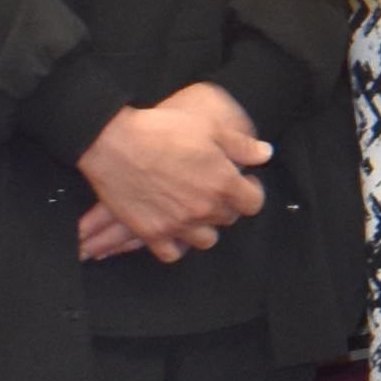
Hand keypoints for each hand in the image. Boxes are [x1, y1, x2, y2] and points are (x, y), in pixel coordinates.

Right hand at [77, 82, 269, 262]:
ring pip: (205, 240)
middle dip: (226, 205)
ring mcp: (178, 224)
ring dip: (204, 227)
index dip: (250, 192)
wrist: (114, 142)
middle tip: (213, 190)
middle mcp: (204, 209)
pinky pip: (172, 253)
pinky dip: (176, 244)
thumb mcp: (209, 127)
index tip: (243, 183)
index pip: (254, 203)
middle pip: (228, 219)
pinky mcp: (152, 233)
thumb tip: (265, 154)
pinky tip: (173, 228)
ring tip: (194, 211)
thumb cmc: (162, 129)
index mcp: (222, 183)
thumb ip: (241, 145)